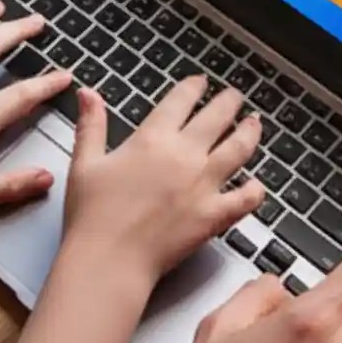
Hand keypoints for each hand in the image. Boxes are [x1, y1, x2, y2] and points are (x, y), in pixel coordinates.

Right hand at [60, 76, 265, 285]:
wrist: (109, 259)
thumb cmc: (92, 216)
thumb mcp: (84, 163)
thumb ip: (91, 125)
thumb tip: (88, 93)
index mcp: (153, 139)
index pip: (181, 101)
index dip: (193, 87)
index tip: (199, 83)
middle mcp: (184, 156)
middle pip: (217, 117)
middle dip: (228, 101)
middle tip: (234, 96)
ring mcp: (204, 185)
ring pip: (239, 149)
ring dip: (250, 132)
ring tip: (254, 123)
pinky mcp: (214, 215)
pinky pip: (245, 198)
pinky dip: (255, 189)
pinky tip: (257, 183)